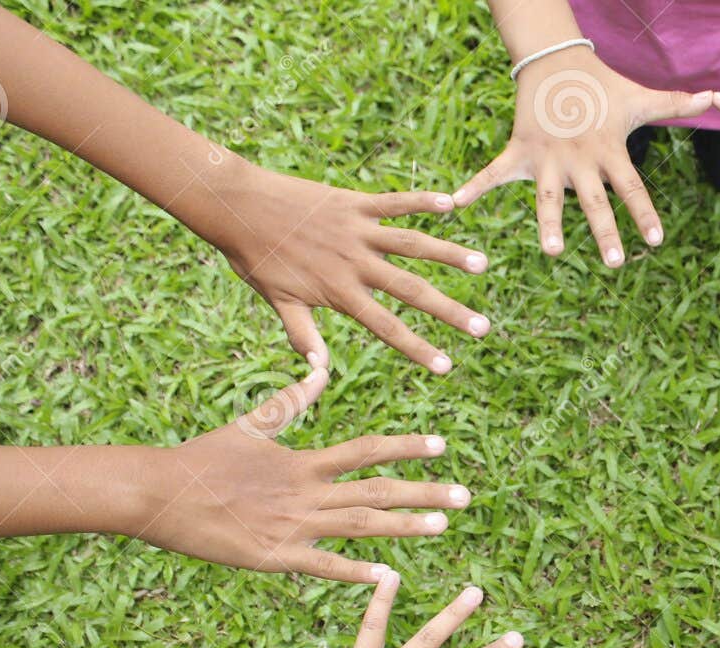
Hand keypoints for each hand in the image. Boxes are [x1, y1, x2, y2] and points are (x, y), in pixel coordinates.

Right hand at [140, 367, 468, 582]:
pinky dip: (354, 571)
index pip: (366, 451)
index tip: (441, 446)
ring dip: (404, 527)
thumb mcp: (250, 424)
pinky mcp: (273, 557)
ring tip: (442, 526)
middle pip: (376, 491)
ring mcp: (292, 527)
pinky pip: (322, 566)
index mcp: (303, 462)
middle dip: (423, 493)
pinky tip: (385, 575)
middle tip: (465, 496)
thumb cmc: (202, 459)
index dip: (405, 448)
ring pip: (359, 527)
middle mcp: (305, 493)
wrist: (157, 493)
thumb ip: (290, 401)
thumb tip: (321, 367)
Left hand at [204, 159, 488, 370]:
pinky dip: (422, 201)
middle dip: (450, 311)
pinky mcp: (353, 202)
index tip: (447, 367)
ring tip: (482, 265)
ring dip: (449, 254)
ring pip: (413, 243)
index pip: (386, 327)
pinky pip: (394, 202)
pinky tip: (451, 203)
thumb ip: (303, 335)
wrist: (236, 205)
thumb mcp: (277, 302)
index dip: (418, 348)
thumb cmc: (254, 258)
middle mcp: (355, 262)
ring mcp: (357, 229)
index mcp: (339, 291)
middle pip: (412, 290)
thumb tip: (321, 373)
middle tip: (484, 328)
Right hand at [454, 48, 709, 265]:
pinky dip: (474, 187)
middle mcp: (579, 160)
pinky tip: (456, 205)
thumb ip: (674, 104)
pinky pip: (493, 173)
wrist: (556, 61)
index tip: (656, 240)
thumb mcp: (638, 97)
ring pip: (548, 198)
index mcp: (608, 151)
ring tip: (553, 252)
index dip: (644, 213)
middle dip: (604, 232)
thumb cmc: (601, 87)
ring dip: (549, 224)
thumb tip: (715, 98)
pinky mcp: (519, 151)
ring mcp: (547, 158)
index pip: (632, 187)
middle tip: (616, 263)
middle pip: (594, 202)